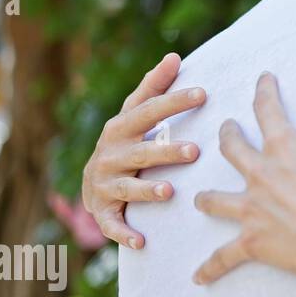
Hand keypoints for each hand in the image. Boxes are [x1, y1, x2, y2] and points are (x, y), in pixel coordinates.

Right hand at [80, 52, 204, 248]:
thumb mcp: (135, 114)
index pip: (150, 111)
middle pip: (142, 151)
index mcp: (122, 127)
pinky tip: (142, 241)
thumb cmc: (125, 141)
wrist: (92, 182)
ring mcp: (105, 183)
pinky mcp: (102, 211)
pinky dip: (124, 233)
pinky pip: (112, 224)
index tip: (203, 93)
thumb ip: (154, 87)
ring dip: (147, 190)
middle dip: (167, 151)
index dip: (174, 102)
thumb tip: (175, 55)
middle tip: (195, 151)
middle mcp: (111, 154)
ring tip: (170, 192)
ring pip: (129, 187)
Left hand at [192, 57, 295, 284]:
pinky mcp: (252, 242)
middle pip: (231, 149)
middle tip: (226, 129)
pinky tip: (197, 277)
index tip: (263, 79)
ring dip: (207, 197)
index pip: (267, 109)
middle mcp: (259, 174)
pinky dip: (211, 268)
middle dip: (227, 136)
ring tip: (201, 197)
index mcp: (283, 147)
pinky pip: (223, 257)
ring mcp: (251, 209)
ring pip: (215, 200)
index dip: (264, 90)